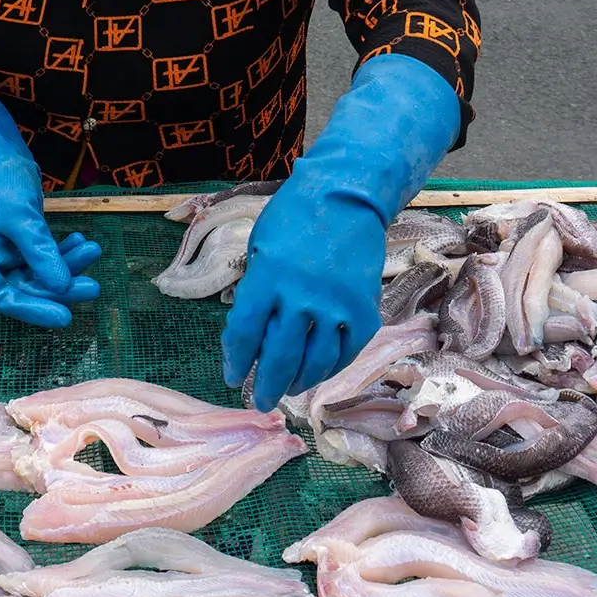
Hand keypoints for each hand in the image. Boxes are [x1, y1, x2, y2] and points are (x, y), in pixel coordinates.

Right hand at [0, 83, 99, 327]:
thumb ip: (40, 252)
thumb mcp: (21, 216)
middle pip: (28, 288)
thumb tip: (62, 286)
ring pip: (41, 272)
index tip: (65, 316)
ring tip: (93, 248)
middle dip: (61, 285)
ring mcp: (7, 253)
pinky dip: (62, 251)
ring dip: (67, 264)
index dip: (35, 310)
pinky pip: (44, 256)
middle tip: (94, 285)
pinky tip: (80, 241)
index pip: (5, 297)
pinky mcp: (22, 244)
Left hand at [222, 54, 461, 410]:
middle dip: (267, 384)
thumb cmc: (295, 217)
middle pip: (279, 356)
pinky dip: (332, 367)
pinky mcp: (363, 308)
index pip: (245, 334)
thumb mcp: (261, 246)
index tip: (233, 376)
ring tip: (289, 390)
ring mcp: (335, 305)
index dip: (236, 361)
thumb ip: (257, 289)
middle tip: (261, 400)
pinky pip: (347, 350)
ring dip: (300, 381)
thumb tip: (252, 335)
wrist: (347, 196)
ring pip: (315, 360)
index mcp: (267, 277)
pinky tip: (320, 372)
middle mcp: (300, 296)